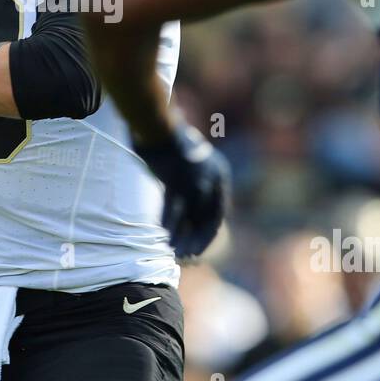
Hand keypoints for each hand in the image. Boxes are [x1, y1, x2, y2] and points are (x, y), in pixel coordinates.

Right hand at [134, 122, 230, 257]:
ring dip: (183, 236)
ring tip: (176, 251)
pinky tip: (165, 235)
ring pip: (191, 217)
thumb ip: (195, 188)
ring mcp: (194, 180)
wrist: (159, 125)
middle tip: (190, 255)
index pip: (218, 212)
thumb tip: (190, 215)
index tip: (200, 246)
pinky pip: (173, 209)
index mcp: (220, 175)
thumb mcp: (191, 167)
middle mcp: (211, 179)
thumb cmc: (172, 145)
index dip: (208, 232)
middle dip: (198, 239)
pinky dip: (170, 224)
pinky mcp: (176, 180)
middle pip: (208, 217)